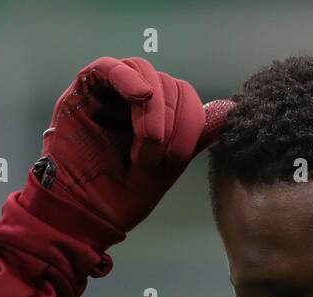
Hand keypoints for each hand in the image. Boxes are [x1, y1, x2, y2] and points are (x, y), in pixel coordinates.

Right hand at [35, 56, 227, 250]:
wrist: (83, 213)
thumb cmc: (121, 196)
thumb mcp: (168, 167)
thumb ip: (194, 137)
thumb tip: (228, 109)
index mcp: (157, 117)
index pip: (185, 98)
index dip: (189, 122)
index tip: (176, 157)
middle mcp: (134, 102)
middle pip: (168, 83)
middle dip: (171, 120)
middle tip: (156, 156)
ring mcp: (109, 94)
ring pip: (144, 72)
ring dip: (154, 106)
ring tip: (148, 139)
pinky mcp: (84, 91)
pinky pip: (108, 68)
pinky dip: (127, 77)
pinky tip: (140, 95)